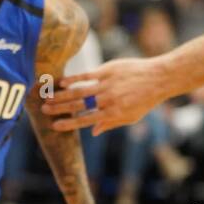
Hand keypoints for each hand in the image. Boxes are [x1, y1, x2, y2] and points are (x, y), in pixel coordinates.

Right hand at [40, 58, 163, 134]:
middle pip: (78, 106)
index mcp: (113, 113)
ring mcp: (107, 85)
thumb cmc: (145, 99)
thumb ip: (110, 124)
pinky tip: (62, 82)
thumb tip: (93, 132)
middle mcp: (108, 100)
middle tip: (44, 110)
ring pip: (79, 92)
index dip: (69, 124)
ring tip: (47, 97)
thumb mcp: (131, 117)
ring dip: (61, 95)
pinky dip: (74, 79)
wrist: (159, 78)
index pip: (86, 121)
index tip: (55, 125)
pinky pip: (87, 76)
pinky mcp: (108, 70)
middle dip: (59, 109)